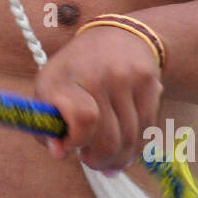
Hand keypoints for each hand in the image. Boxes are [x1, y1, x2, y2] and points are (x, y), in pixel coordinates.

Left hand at [33, 25, 163, 172]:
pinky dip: (137, 146)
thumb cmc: (74, 70)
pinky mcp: (150, 83)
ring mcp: (128, 78)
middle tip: (93, 162)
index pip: (83, 119)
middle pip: (109, 138)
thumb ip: (47, 125)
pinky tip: (126, 146)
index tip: (72, 148)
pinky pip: (147, 129)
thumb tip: (59, 153)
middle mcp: (98, 75)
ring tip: (110, 160)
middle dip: (100, 160)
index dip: (78, 141)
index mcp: (65, 77)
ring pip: (130, 139)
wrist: (114, 35)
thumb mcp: (49, 87)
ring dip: (119, 159)